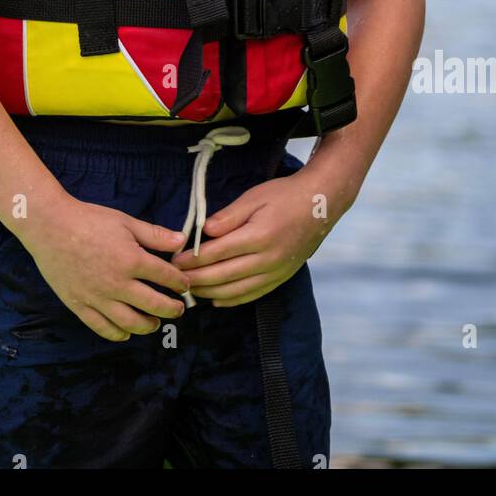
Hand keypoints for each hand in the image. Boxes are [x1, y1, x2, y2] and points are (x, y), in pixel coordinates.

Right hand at [23, 196, 193, 341]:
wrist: (50, 226)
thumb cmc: (88, 220)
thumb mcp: (125, 222)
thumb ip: (154, 235)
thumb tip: (182, 241)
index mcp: (132, 260)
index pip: (166, 277)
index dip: (180, 283)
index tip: (185, 285)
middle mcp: (117, 283)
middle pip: (154, 304)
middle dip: (171, 309)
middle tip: (178, 310)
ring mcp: (98, 298)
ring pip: (130, 323)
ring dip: (148, 325)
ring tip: (155, 323)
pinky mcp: (79, 305)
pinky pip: (102, 328)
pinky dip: (118, 334)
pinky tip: (126, 333)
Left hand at [169, 170, 330, 307]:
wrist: (320, 205)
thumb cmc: (284, 195)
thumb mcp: (254, 197)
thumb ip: (228, 216)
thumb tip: (204, 231)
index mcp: (258, 236)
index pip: (217, 253)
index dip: (193, 259)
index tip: (175, 260)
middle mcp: (267, 259)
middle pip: (223, 276)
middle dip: (196, 279)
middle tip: (175, 279)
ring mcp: (275, 272)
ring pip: (236, 291)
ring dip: (210, 293)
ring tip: (190, 290)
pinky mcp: (281, 278)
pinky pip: (253, 295)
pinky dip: (232, 300)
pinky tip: (216, 300)